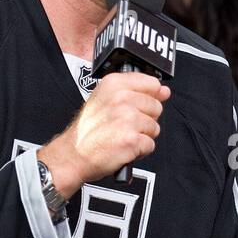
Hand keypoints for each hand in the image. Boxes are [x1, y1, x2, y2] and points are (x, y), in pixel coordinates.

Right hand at [39, 71, 170, 188]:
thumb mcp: (104, 99)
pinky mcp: (132, 139)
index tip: (140, 106)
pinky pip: (150, 145)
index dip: (149, 97)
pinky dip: (140, 151)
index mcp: (114, 84)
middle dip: (145, 120)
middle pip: (156, 107)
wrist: (74, 154)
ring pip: (154, 127)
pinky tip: (124, 147)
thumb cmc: (88, 130)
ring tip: (122, 136)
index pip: (152, 83)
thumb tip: (163, 91)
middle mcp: (121, 98)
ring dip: (142, 136)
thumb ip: (135, 91)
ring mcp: (127, 119)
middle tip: (124, 125)